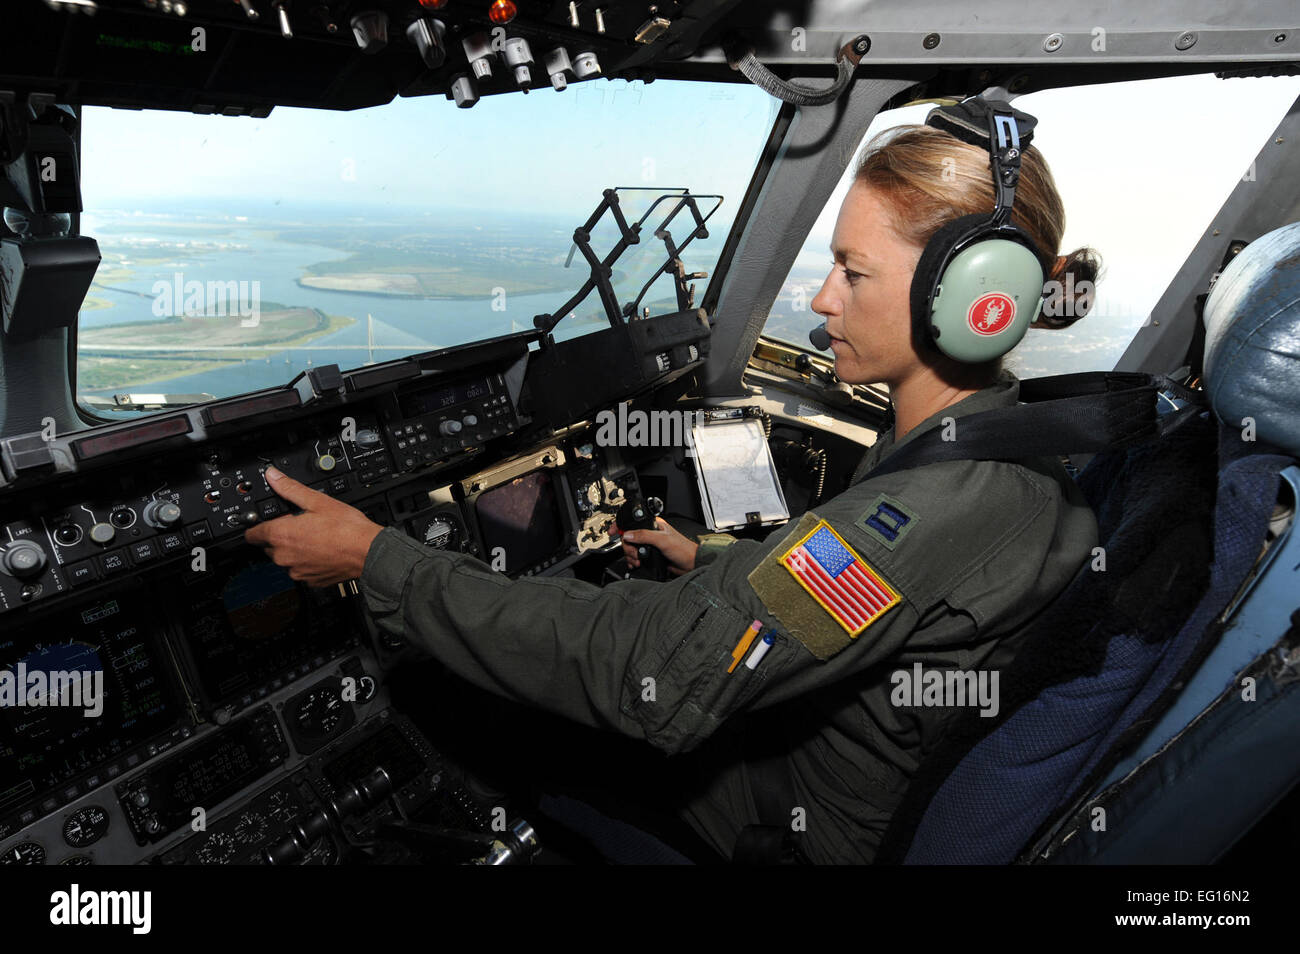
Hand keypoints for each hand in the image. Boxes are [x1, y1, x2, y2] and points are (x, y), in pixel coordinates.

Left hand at [243, 466, 384, 586]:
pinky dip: (307, 561)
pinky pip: (300, 569)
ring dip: (293, 549)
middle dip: (280, 536)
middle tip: (300, 525)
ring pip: (285, 558)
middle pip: (269, 546)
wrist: (368, 552)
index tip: (266, 521)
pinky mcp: (309, 581)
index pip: (252, 534)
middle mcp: (284, 557)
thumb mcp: (317, 501)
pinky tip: (321, 551)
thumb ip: (290, 488)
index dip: (257, 525)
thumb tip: (273, 477)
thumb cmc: (346, 528)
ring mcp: (296, 571)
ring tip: (314, 537)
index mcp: (281, 535)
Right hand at [620, 517, 698, 576]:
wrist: (690, 565)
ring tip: (637, 560)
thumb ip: (644, 536)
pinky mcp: (649, 555)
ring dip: (631, 556)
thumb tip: (628, 534)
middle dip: (628, 547)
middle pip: (628, 537)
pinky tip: (637, 564)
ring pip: (630, 548)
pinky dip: (633, 561)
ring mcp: (649, 545)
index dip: (621, 526)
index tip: (613, 532)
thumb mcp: (662, 540)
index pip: (633, 522)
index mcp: (653, 524)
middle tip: (634, 553)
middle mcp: (650, 533)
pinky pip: (635, 557)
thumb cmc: (683, 549)